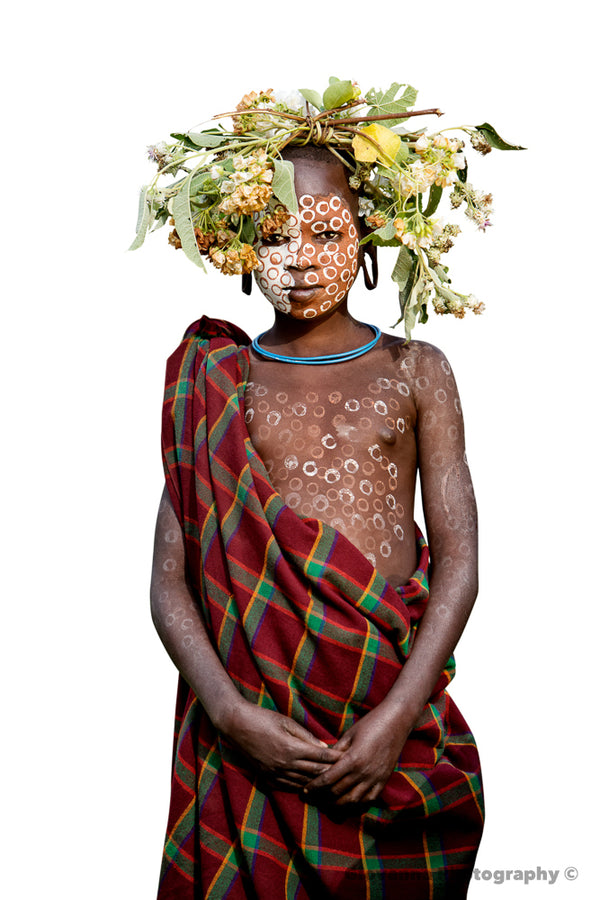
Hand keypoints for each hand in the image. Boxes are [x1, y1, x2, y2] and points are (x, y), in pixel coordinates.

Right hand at [223, 700, 342, 790]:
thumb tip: (325, 748)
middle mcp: (285, 764)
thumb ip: (307, 736)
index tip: (348, 759)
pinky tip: (309, 787)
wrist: (237, 725)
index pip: (321, 758)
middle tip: (345, 775)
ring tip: (331, 784)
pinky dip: (301, 787)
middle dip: (331, 774)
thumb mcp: (287, 722)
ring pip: (303, 784)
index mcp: (292, 748)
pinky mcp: (267, 777)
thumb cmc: (263, 718)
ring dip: (318, 784)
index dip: (336, 759)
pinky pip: (288, 787)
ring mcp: (275, 773)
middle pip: (315, 773)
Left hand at [303, 704, 411, 805]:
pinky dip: (357, 804)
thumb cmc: (371, 723)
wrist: (397, 721)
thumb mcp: (350, 734)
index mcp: (353, 759)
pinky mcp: (384, 780)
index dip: (315, 786)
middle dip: (322, 797)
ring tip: (326, 804)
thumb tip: (322, 761)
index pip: (328, 779)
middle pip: (338, 792)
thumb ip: (336, 750)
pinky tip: (348, 803)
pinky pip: (369, 799)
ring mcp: (375, 778)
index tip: (305, 790)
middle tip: (311, 799)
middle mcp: (364, 773)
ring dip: (337, 804)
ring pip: (353, 801)